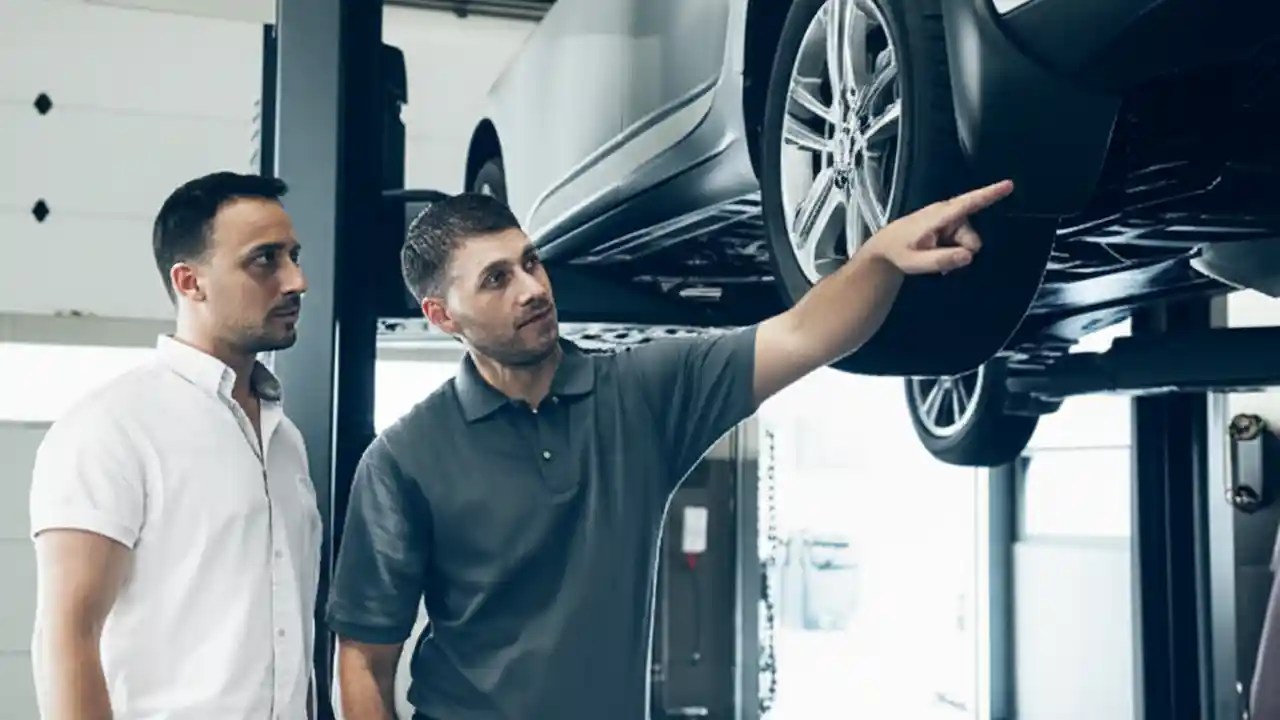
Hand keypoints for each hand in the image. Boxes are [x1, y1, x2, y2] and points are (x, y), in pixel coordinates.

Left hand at [864, 179, 1014, 274]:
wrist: (884, 248)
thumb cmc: (898, 252)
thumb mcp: (916, 262)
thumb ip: (942, 260)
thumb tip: (969, 256)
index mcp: (938, 216)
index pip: (968, 203)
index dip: (989, 194)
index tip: (1008, 184)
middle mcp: (946, 213)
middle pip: (971, 235)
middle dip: (963, 250)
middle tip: (941, 262)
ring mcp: (947, 218)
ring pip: (966, 240)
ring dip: (955, 252)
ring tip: (933, 258)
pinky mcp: (947, 224)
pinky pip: (960, 240)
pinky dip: (953, 250)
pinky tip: (938, 256)